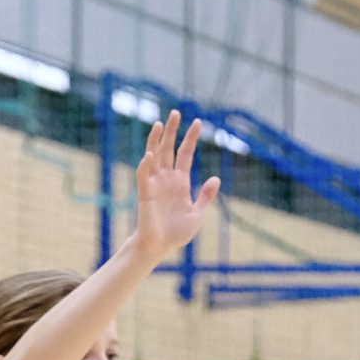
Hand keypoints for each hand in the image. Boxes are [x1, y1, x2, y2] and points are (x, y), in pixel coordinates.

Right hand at [130, 110, 220, 258]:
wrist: (160, 246)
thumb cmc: (177, 232)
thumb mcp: (198, 214)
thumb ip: (205, 196)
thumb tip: (215, 178)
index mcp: (180, 181)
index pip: (185, 153)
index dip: (190, 138)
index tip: (197, 122)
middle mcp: (167, 178)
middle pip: (168, 148)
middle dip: (172, 131)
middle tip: (176, 112)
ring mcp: (155, 183)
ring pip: (154, 155)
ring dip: (156, 139)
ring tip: (160, 123)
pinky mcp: (145, 192)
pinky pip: (144, 175)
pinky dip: (145, 165)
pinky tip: (150, 155)